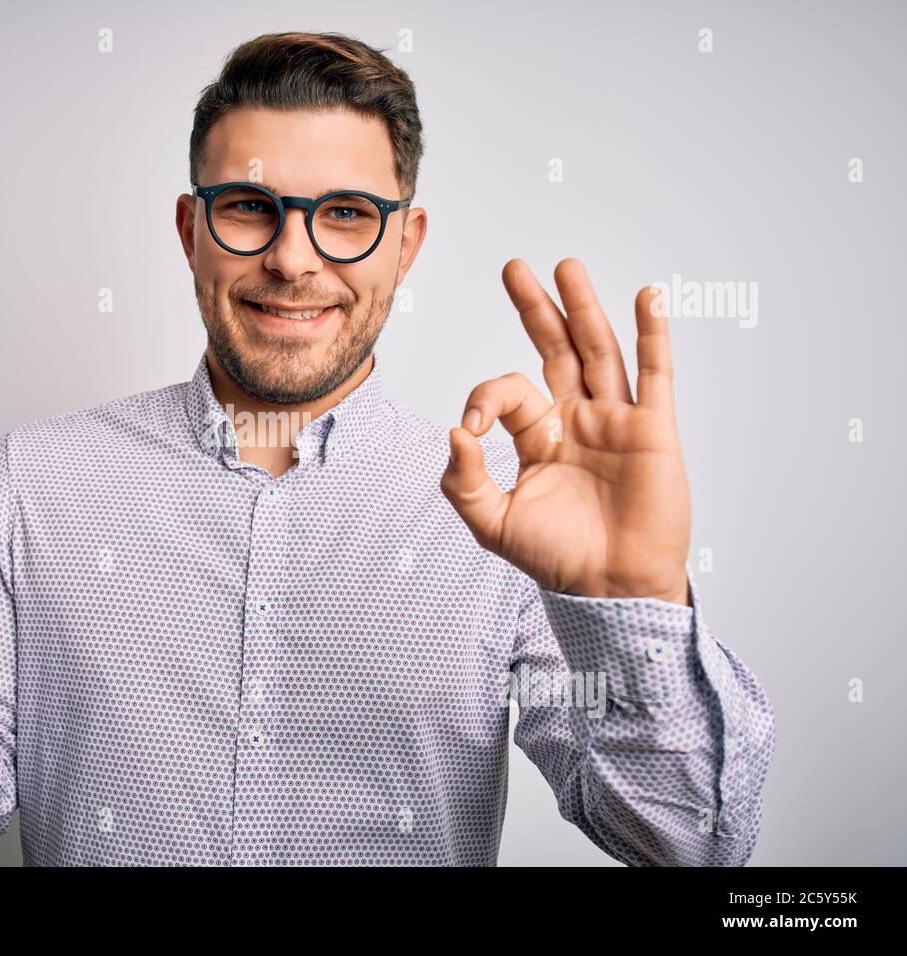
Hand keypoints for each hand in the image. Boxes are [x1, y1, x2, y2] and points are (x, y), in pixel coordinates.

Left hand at [441, 259, 690, 604]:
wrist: (609, 590)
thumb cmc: (556, 559)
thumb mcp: (492, 523)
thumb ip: (464, 480)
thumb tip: (455, 432)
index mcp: (539, 436)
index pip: (509, 391)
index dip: (486, 397)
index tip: (473, 426)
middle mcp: (577, 419)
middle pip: (556, 350)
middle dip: (536, 309)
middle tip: (515, 269)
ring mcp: (616, 421)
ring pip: (600, 351)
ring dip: (584, 308)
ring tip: (567, 267)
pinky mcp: (652, 431)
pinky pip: (656, 375)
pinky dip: (653, 336)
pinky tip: (648, 298)